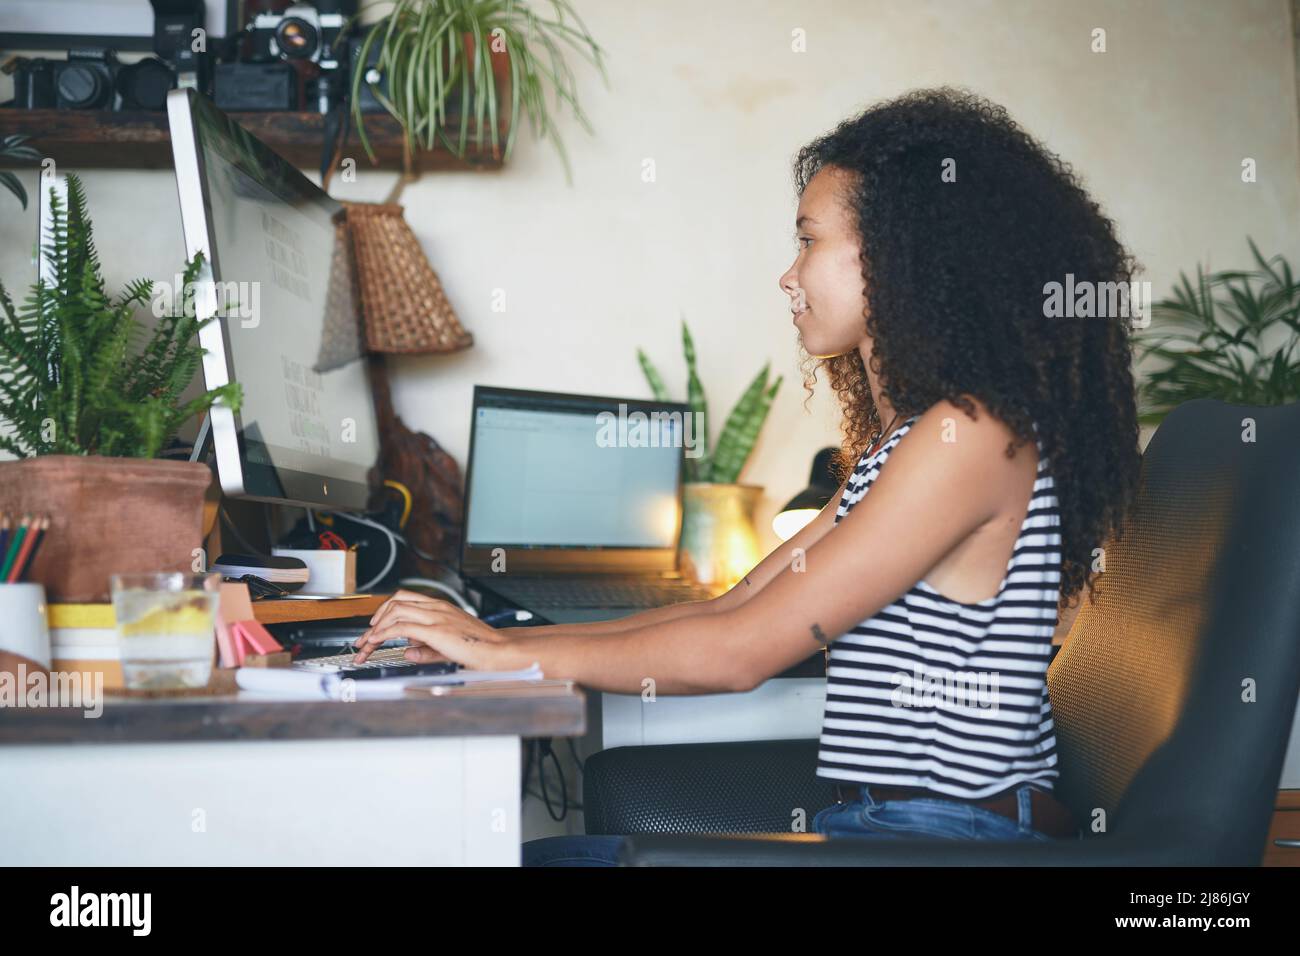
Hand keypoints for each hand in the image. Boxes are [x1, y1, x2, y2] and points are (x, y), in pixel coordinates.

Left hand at [353, 589, 522, 670]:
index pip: (405, 599)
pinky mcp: (434, 630)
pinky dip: (383, 634)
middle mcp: (436, 607)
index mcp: (440, 607)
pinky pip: (400, 627)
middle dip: (374, 619)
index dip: (384, 612)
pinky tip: (376, 643)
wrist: (498, 650)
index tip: (373, 629)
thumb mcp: (448, 646)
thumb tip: (408, 653)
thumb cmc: (480, 647)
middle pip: (395, 601)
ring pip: (394, 611)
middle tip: (364, 638)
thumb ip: (426, 650)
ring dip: (375, 628)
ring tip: (366, 645)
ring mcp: (435, 616)